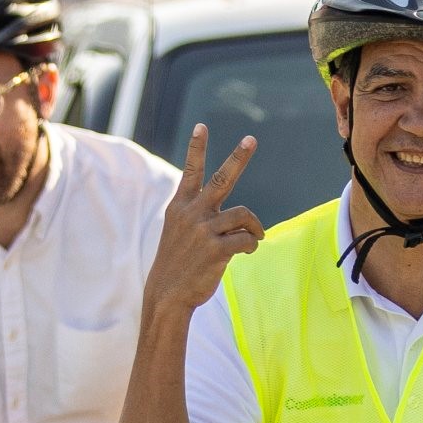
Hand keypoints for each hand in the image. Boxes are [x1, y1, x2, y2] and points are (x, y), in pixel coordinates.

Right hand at [142, 125, 263, 315]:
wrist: (167, 296)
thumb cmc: (176, 265)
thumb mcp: (179, 234)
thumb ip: (199, 217)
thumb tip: (233, 216)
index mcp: (180, 207)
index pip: (191, 172)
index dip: (196, 148)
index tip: (201, 126)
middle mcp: (192, 213)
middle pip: (221, 179)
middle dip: (238, 158)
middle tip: (250, 139)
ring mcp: (204, 231)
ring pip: (244, 215)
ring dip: (254, 226)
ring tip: (255, 236)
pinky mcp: (217, 250)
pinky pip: (246, 240)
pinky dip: (251, 245)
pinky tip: (247, 251)